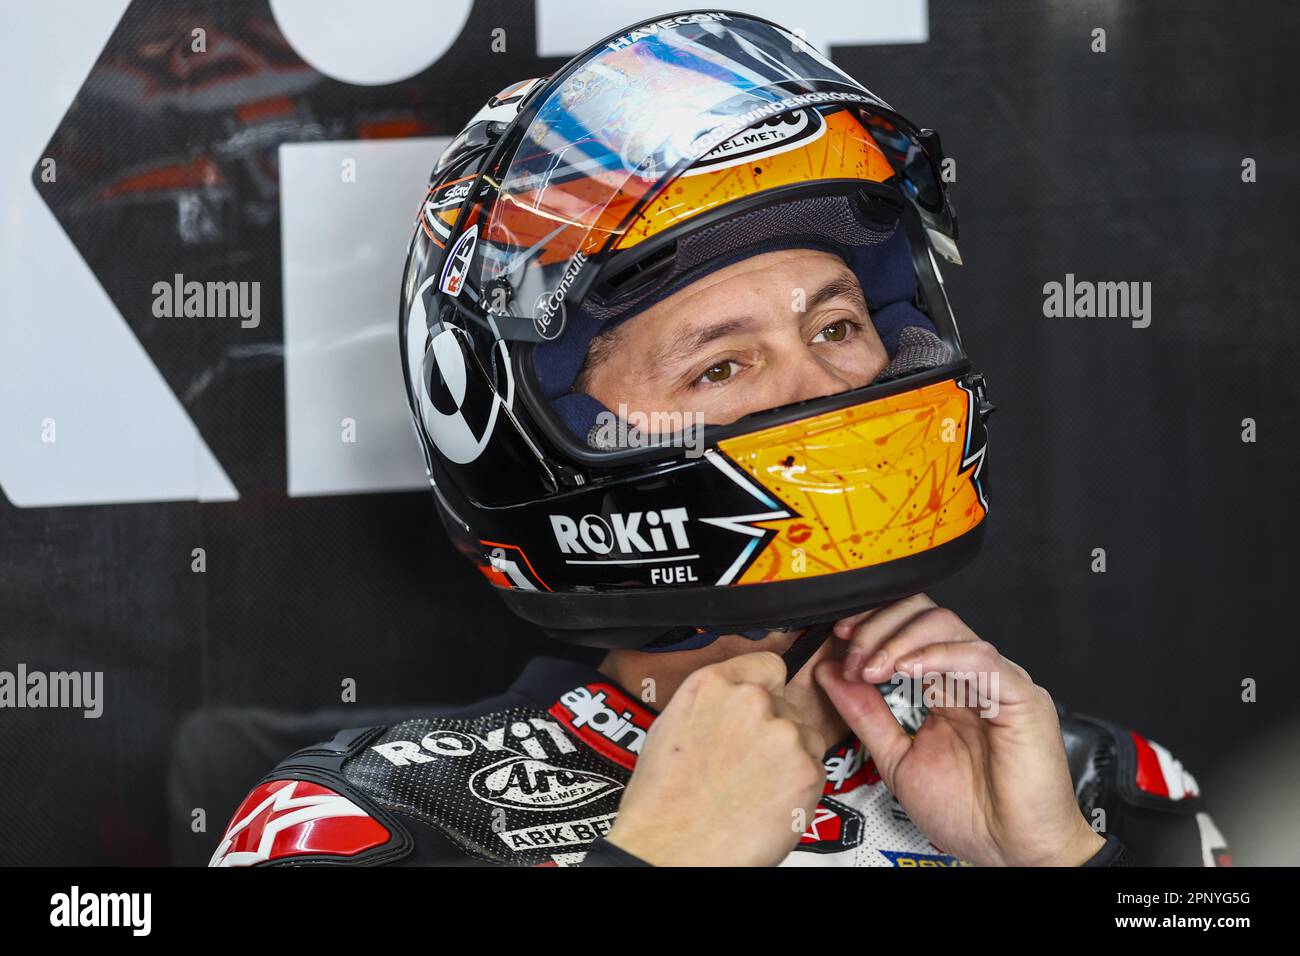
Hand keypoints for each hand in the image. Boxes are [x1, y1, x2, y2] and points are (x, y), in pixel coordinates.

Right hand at [605, 651, 825, 865]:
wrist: (672, 850)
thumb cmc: (664, 801)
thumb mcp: (672, 726)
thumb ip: (714, 702)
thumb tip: (736, 699)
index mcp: (713, 684)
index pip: (768, 664)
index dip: (766, 690)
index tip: (763, 706)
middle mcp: (750, 700)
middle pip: (787, 705)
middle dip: (774, 732)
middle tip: (747, 764)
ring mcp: (782, 733)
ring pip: (805, 737)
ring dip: (789, 759)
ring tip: (753, 788)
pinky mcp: (806, 769)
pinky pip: (816, 769)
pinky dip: (799, 787)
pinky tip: (766, 803)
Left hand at [815, 594, 1104, 865]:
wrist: (1011, 852)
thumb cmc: (968, 813)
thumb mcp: (898, 759)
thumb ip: (866, 715)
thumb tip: (831, 674)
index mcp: (946, 687)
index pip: (908, 627)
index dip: (871, 623)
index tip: (838, 638)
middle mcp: (972, 677)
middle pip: (925, 615)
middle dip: (879, 626)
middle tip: (853, 655)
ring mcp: (997, 682)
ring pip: (948, 626)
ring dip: (900, 640)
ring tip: (874, 668)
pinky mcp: (1020, 696)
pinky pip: (979, 658)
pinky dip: (939, 656)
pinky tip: (909, 671)